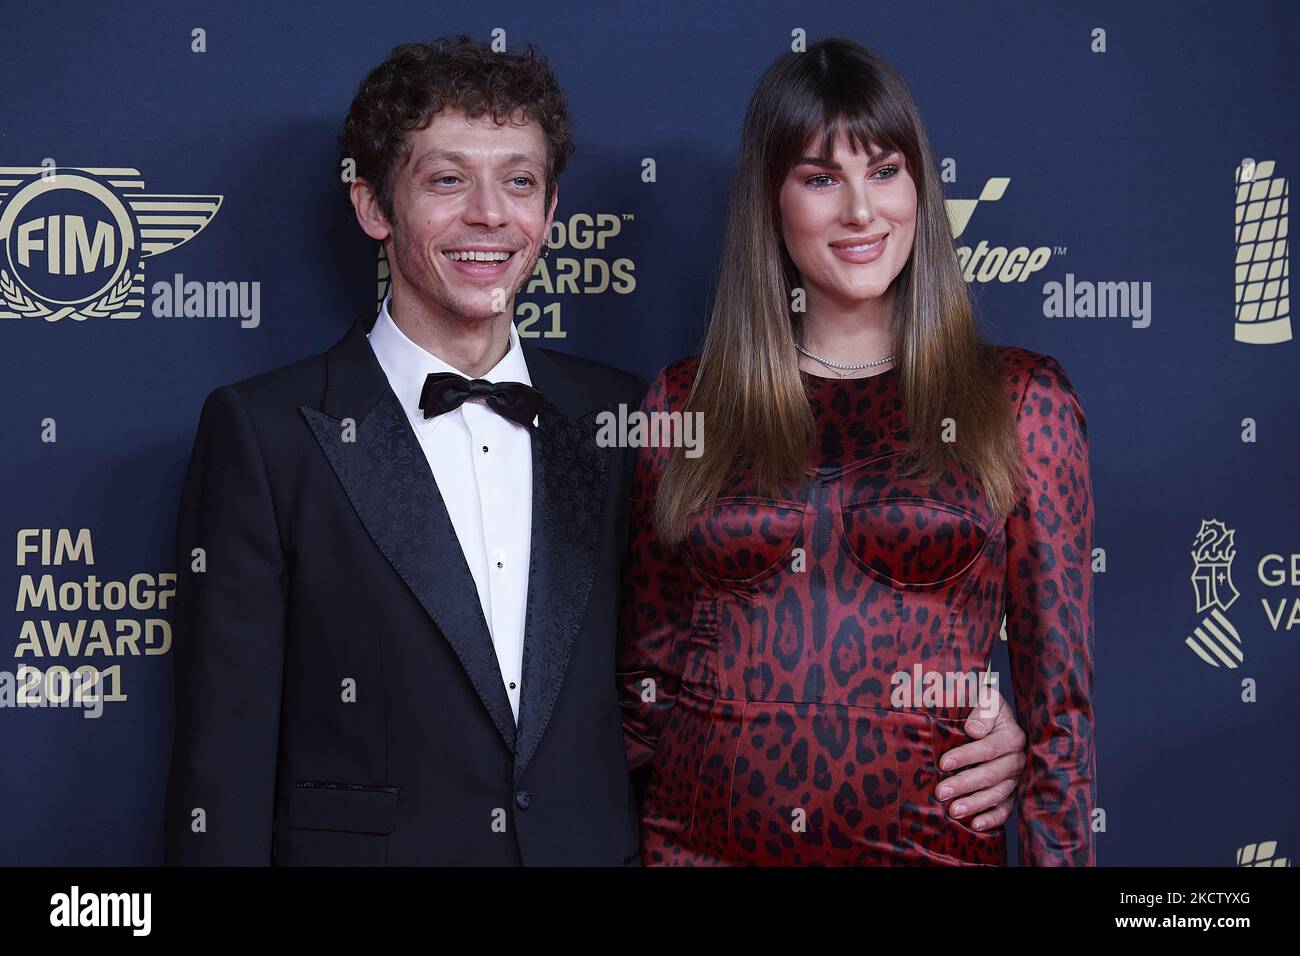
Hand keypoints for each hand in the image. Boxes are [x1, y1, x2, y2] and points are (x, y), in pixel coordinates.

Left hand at [933, 683, 1025, 831]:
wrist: (995, 719)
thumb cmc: (985, 709)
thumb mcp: (987, 700)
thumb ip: (983, 710)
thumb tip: (974, 730)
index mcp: (1012, 736)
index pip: (989, 748)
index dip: (966, 756)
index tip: (943, 763)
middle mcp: (1017, 759)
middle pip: (991, 775)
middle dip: (964, 784)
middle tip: (941, 792)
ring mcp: (1016, 779)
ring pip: (997, 794)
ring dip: (974, 804)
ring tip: (953, 811)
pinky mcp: (1013, 794)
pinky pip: (1006, 809)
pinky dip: (992, 819)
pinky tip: (976, 825)